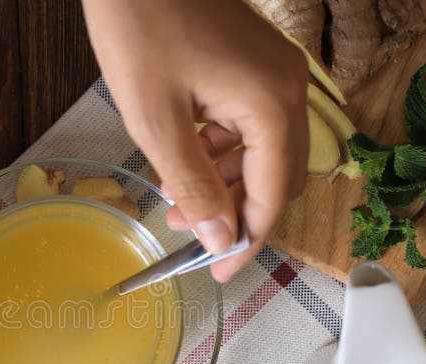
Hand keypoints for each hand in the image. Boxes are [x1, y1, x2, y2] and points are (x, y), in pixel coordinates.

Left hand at [82, 0, 308, 280]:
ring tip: (175, 198)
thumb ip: (195, 185)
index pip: (273, 194)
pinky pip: (248, 126)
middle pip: (275, 176)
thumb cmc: (138, 29)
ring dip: (224, 183)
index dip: (246, 240)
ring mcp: (274, 74)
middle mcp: (287, 90)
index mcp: (272, 104)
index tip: (217, 272)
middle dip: (233, 211)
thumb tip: (222, 238)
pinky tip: (184, 158)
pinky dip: (220, 151)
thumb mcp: (158, 121)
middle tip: (188, 231)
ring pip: (261, 153)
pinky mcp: (253, 66)